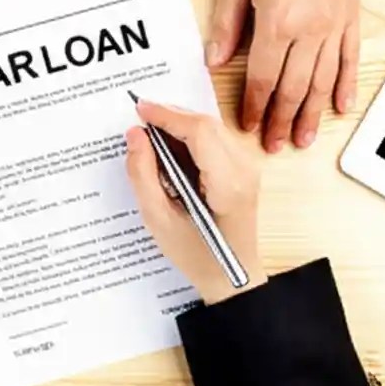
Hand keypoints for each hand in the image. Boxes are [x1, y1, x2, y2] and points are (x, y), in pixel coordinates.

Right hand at [125, 101, 267, 304]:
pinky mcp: (244, 169)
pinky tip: (171, 150)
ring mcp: (249, 168)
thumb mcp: (159, 220)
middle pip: (207, 124)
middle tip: (140, 121)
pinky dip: (192, 137)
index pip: (199, 131)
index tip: (140, 110)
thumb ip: (143, 175)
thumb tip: (135, 136)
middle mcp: (244, 170)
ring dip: (181, 125)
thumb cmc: (198, 256)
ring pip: (212, 128)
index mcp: (228, 184)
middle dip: (172, 116)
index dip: (167, 115)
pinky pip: (217, 140)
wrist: (232, 276)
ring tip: (152, 136)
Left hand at [207, 0, 360, 152]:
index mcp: (277, 24)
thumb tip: (215, 60)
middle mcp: (309, 30)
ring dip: (312, 114)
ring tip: (304, 139)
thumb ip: (227, 24)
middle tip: (275, 145)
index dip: (253, 106)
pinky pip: (350, 58)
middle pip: (294, 89)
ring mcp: (334, 25)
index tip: (248, 125)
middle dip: (281, 121)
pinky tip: (341, 108)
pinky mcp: (351, 16)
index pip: (262, 79)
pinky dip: (346, 86)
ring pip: (323, 81)